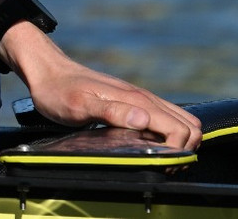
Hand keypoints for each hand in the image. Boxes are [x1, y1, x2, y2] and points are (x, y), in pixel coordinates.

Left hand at [15, 44, 202, 149]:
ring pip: (179, 121)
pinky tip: (147, 146)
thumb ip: (112, 113)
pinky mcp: (133, 104)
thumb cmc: (59, 92)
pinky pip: (163, 120)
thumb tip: (144, 120)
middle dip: (185, 149)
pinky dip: (166, 136)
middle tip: (164, 166)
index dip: (178, 151)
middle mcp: (144, 98)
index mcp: (137, 100)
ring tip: (158, 159)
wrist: (48, 72)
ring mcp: (140, 100)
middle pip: (189, 125)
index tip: (162, 166)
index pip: (180, 128)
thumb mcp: (80, 106)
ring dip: (178, 143)